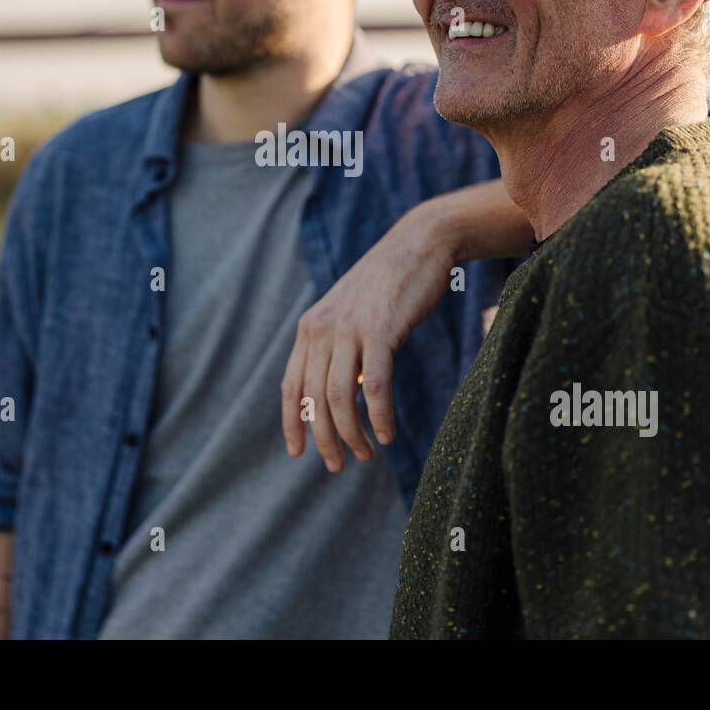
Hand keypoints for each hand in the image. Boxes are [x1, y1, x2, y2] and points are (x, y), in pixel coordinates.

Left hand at [281, 205, 455, 470]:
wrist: (418, 244)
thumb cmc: (388, 284)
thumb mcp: (352, 316)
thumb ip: (340, 351)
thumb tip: (344, 395)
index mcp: (310, 327)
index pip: (290, 385)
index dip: (291, 422)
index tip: (296, 451)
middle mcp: (323, 329)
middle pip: (313, 398)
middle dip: (323, 438)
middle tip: (339, 464)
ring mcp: (351, 329)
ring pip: (340, 397)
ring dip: (351, 434)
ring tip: (365, 454)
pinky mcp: (381, 330)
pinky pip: (376, 385)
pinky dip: (380, 416)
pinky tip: (386, 435)